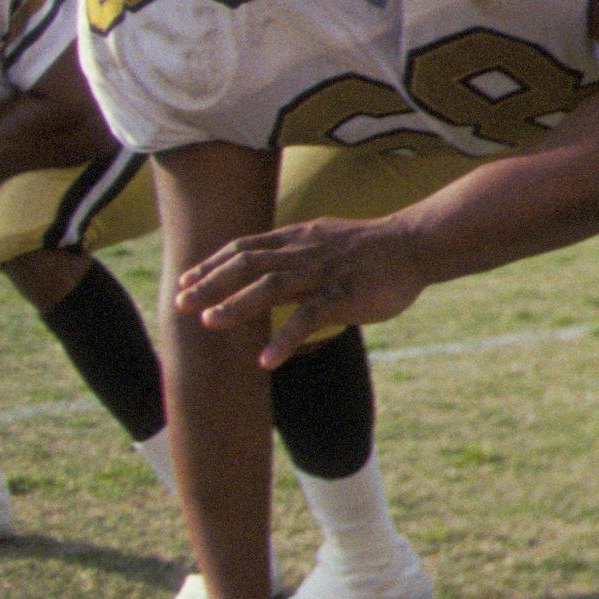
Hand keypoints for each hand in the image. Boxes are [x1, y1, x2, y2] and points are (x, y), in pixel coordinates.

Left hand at [175, 216, 434, 365]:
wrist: (419, 244)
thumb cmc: (378, 248)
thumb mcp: (331, 240)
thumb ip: (302, 254)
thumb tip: (279, 270)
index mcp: (300, 237)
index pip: (246, 247)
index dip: (212, 263)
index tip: (185, 278)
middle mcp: (305, 252)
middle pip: (247, 264)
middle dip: (210, 283)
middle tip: (179, 302)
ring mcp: (324, 273)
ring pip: (271, 285)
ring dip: (236, 305)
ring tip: (208, 324)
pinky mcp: (345, 295)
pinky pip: (310, 317)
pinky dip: (285, 338)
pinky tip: (265, 360)